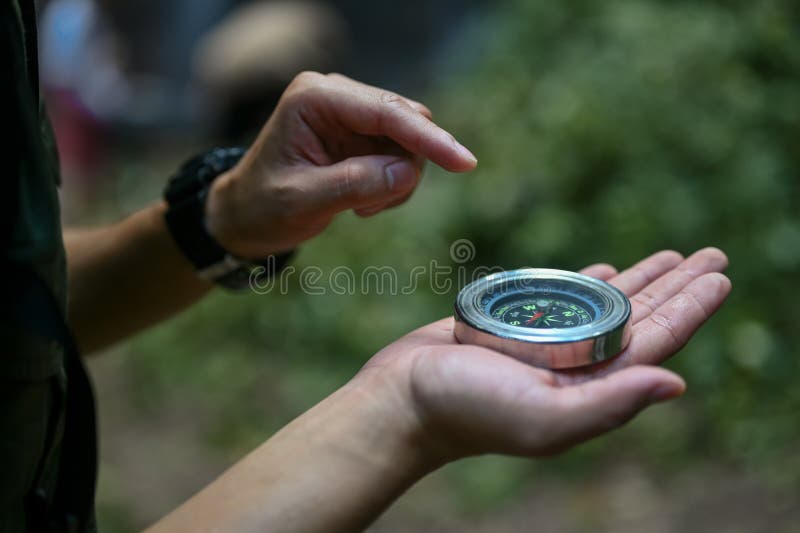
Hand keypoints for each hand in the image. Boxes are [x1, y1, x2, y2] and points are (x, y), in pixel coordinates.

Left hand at [205, 72, 476, 257]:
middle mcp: (337, 96)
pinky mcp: (361, 135)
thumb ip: (355, 184)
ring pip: (409, 142)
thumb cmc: (263, 207)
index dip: (429, 139)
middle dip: (406, 166)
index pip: (386, 112)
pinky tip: (361, 201)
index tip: (464, 163)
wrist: (246, 218)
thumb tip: (408, 172)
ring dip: (397, 181)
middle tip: (372, 206)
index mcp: (316, 98)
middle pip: (406, 121)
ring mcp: (351, 115)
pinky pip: (401, 156)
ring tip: (359, 207)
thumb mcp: (304, 201)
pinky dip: (393, 185)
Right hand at [353, 248, 730, 460]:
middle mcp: (575, 365)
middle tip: (712, 254)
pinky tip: (608, 269)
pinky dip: (590, 281)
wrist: (400, 400)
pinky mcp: (515, 324)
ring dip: (642, 278)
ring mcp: (546, 343)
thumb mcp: (541, 417)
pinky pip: (563, 296)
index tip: (718, 275)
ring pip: (606, 303)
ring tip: (673, 254)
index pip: (656, 341)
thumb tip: (678, 382)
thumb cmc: (464, 411)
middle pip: (641, 316)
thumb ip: (609, 404)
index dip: (691, 308)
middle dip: (678, 285)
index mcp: (590, 386)